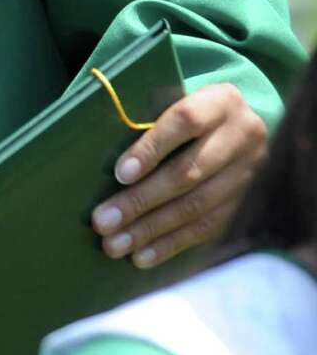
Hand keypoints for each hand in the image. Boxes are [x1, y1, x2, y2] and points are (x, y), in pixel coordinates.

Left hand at [90, 82, 266, 268]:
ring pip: (196, 208)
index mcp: (221, 101)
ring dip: (151, 230)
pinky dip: (171, 244)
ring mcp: (250, 175)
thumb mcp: (176, 98)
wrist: (241, 124)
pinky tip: (142, 256)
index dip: (151, 149)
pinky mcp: (248, 206)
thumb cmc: (190, 110)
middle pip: (187, 173)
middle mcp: (243, 137)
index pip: (185, 121)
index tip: (119, 174)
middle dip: (141, 201)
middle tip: (102, 221)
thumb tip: (103, 155)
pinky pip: (207, 230)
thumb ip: (149, 115)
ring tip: (115, 244)